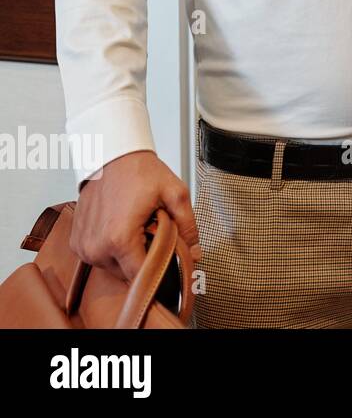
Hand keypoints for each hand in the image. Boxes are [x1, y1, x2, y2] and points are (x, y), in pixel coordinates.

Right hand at [72, 150, 202, 282]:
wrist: (112, 155)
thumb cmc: (139, 171)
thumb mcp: (174, 194)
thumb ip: (187, 226)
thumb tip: (194, 253)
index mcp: (118, 239)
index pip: (141, 276)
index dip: (160, 270)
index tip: (168, 258)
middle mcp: (96, 248)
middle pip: (128, 274)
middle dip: (145, 258)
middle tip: (153, 233)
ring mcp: (83, 247)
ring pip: (114, 268)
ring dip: (128, 255)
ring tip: (137, 228)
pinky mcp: (77, 242)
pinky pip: (100, 258)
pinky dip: (113, 249)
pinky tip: (123, 228)